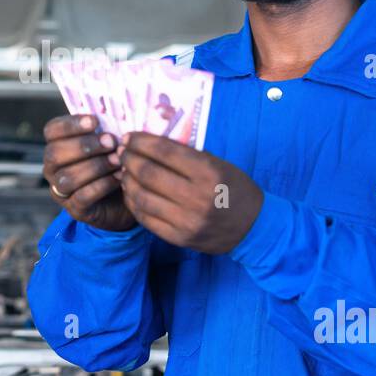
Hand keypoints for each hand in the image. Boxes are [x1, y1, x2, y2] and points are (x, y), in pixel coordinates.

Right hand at [41, 115, 138, 231]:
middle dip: (84, 146)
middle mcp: (53, 168)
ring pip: (68, 177)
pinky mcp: (75, 209)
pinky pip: (82, 196)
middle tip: (111, 141)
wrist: (124, 199)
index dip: (70, 124)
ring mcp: (61, 191)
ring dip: (95, 166)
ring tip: (117, 160)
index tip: (95, 121)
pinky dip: (102, 185)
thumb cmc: (114, 164)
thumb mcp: (109, 144)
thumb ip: (105, 129)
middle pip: (55, 153)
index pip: (52, 131)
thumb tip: (116, 112)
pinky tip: (120, 177)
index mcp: (57, 146)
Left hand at [118, 132, 263, 252]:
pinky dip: (133, 202)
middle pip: (147, 173)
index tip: (129, 137)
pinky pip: (146, 218)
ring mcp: (186, 221)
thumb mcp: (218, 164)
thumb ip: (186, 156)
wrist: (253, 227)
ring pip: (142, 197)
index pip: (164, 152)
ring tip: (123, 171)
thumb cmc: (234, 188)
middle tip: (121, 152)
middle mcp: (196, 197)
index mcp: (208, 173)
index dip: (141, 142)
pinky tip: (131, 192)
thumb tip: (147, 144)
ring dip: (127, 181)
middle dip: (128, 159)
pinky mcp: (179, 238)